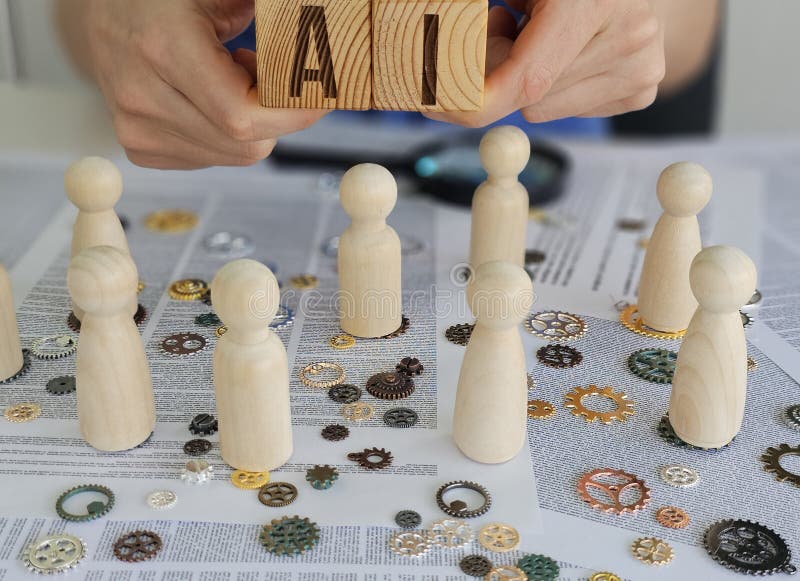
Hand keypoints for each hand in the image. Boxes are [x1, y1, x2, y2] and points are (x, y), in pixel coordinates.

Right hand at [83, 0, 326, 168]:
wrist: (107, 14)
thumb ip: (273, 17)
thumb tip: (325, 30)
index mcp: (163, 48)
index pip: (243, 117)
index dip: (292, 112)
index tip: (321, 94)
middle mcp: (142, 96)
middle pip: (247, 144)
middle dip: (277, 116)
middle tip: (268, 72)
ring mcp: (136, 128)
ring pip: (236, 155)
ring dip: (253, 125)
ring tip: (230, 77)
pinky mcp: (140, 148)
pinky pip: (214, 157)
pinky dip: (228, 134)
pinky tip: (209, 97)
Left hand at [426, 0, 664, 126]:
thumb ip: (479, 15)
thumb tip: (436, 64)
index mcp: (592, 1)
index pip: (526, 79)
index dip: (475, 99)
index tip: (436, 104)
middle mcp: (629, 34)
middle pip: (529, 96)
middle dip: (502, 70)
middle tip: (506, 25)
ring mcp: (640, 65)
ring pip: (544, 109)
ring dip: (529, 79)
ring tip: (544, 33)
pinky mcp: (642, 88)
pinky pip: (568, 110)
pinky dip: (555, 86)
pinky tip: (568, 49)